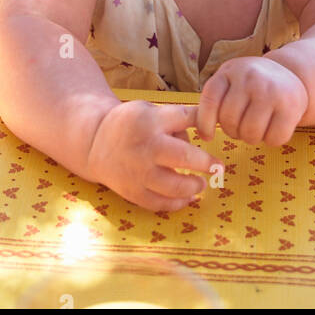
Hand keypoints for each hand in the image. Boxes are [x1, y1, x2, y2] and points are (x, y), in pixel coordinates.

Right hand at [86, 101, 218, 212]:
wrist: (95, 143)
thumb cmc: (131, 123)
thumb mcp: (149, 110)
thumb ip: (176, 119)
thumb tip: (206, 131)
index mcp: (150, 121)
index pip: (186, 118)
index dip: (204, 123)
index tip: (212, 133)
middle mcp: (145, 147)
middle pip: (184, 157)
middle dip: (206, 163)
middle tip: (218, 167)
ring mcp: (138, 172)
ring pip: (174, 186)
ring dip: (194, 186)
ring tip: (202, 183)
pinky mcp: (133, 192)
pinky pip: (160, 203)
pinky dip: (178, 203)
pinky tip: (188, 198)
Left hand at [196, 56, 308, 145]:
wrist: (291, 73)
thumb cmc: (252, 84)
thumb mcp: (231, 80)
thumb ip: (216, 99)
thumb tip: (203, 134)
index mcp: (230, 70)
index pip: (210, 100)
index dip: (205, 123)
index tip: (207, 136)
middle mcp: (251, 77)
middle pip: (230, 121)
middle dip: (233, 132)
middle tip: (241, 127)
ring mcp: (272, 91)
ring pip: (251, 133)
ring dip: (251, 138)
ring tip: (255, 127)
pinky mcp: (291, 106)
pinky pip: (274, 139)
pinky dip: (271, 141)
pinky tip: (272, 128)